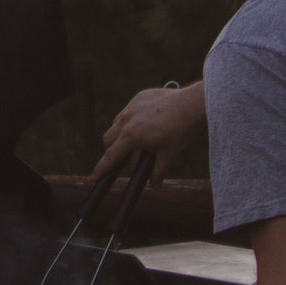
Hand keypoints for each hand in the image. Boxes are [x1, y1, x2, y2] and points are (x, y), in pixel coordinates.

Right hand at [91, 81, 205, 181]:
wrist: (193, 104)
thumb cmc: (182, 130)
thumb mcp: (169, 154)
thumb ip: (158, 171)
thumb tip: (154, 186)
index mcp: (131, 136)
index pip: (111, 157)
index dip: (100, 169)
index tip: (91, 179)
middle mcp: (126, 120)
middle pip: (108, 139)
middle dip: (111, 151)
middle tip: (121, 161)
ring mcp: (132, 106)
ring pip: (117, 123)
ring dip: (120, 135)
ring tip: (137, 142)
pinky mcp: (139, 97)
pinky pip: (129, 111)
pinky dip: (131, 121)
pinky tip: (147, 124)